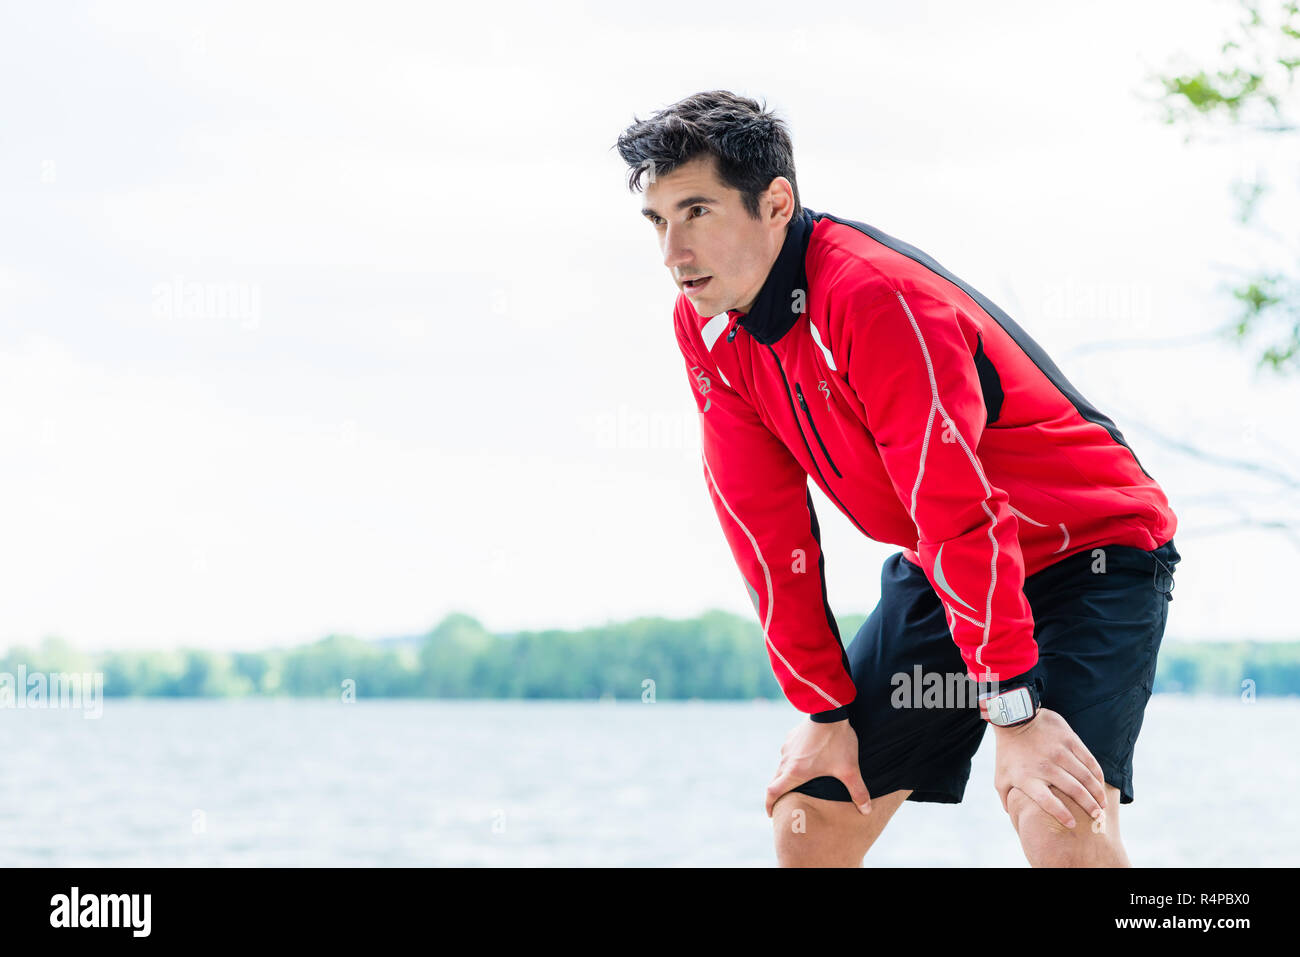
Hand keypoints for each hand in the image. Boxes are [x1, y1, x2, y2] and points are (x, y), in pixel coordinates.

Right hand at [764, 717, 872, 816]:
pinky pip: (789, 752)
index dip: (769, 805)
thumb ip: (858, 791)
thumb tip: (866, 811)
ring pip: (782, 766)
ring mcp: (788, 747)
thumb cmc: (837, 741)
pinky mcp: (792, 736)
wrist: (829, 710)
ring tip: (799, 780)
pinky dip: (793, 760)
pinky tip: (806, 759)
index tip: (770, 814)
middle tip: (786, 801)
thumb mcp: (849, 769)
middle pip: (776, 780)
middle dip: (779, 793)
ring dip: (787, 775)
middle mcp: (787, 760)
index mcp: (795, 772)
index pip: (773, 792)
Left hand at [992, 707, 1107, 828]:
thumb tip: (1012, 814)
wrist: (1014, 719)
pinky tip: (1101, 783)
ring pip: (1085, 777)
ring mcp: (1059, 752)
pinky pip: (1089, 760)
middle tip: (1098, 817)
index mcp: (1028, 778)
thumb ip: (1006, 797)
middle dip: (1090, 807)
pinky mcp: (1069, 739)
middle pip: (1074, 790)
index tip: (1073, 823)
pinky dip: (1097, 774)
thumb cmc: (1008, 752)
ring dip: (1097, 793)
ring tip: (1102, 804)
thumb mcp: (1001, 777)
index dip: (1062, 814)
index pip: (1048, 802)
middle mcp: (1045, 766)